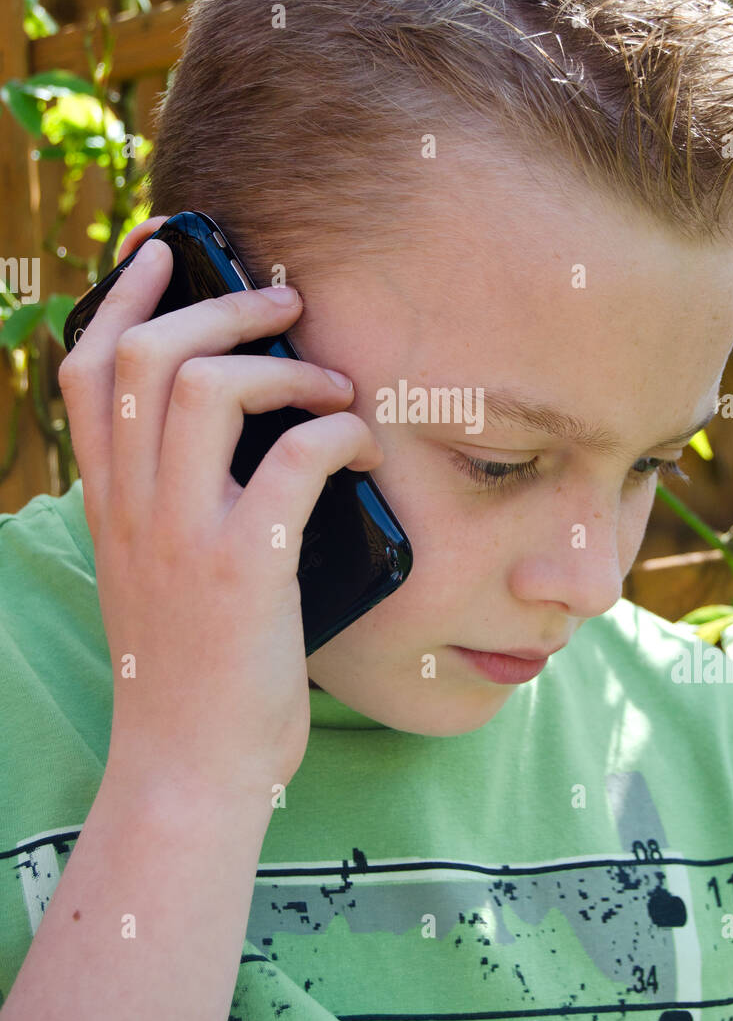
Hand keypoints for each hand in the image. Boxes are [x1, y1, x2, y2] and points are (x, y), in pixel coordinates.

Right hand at [59, 227, 383, 804]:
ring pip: (203, 387)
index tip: (166, 251)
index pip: (86, 369)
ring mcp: (183, 535)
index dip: (123, 295)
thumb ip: (171, 503)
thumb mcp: (154, 574)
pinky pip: (295, 457)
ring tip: (329, 383)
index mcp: (109, 503)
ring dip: (280, 365)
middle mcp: (133, 507)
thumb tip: (245, 436)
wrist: (189, 769)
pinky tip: (358, 444)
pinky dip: (336, 431)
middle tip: (282, 306)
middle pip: (146, 356)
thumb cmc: (192, 671)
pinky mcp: (244, 568)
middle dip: (219, 307)